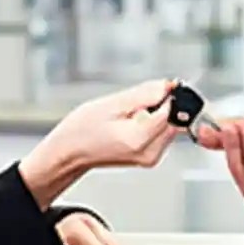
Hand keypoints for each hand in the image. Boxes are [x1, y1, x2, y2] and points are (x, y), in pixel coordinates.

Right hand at [20, 80, 179, 206]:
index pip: (171, 110)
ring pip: (169, 124)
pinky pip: (161, 132)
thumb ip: (145, 94)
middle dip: (159, 105)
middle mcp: (149, 153)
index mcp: (140, 140)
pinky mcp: (150, 157)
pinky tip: (130, 123)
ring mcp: (151, 158)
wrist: (70, 152)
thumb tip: (168, 86)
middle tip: (131, 106)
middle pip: (173, 118)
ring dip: (154, 114)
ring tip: (127, 116)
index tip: (150, 90)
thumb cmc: (82, 130)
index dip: (164, 94)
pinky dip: (151, 123)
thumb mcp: (112, 103)